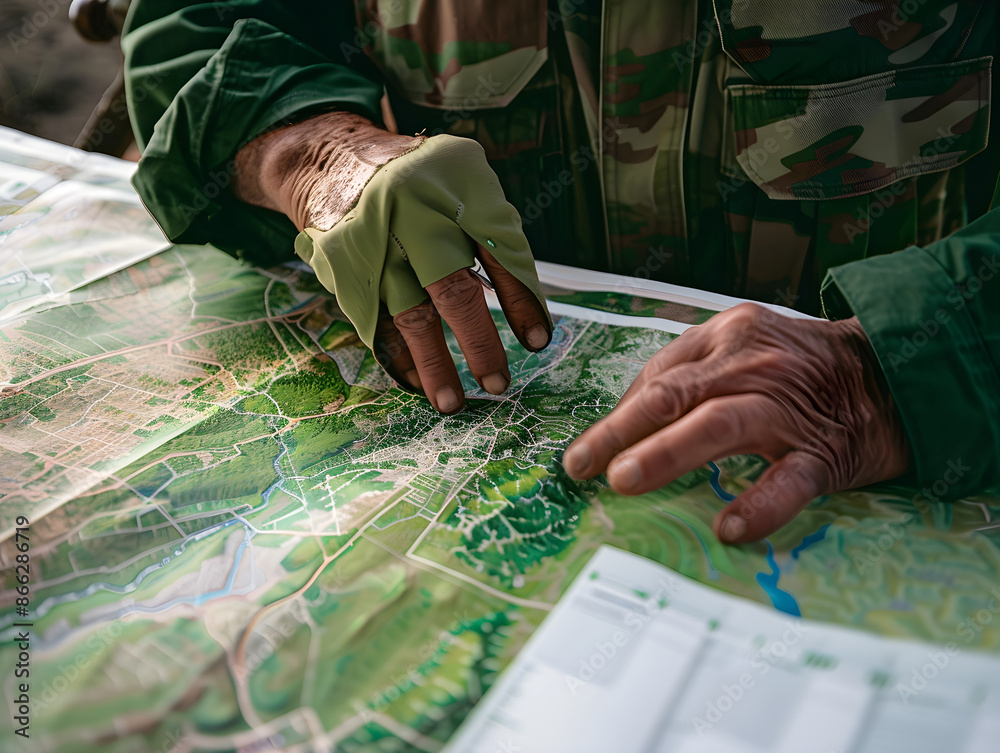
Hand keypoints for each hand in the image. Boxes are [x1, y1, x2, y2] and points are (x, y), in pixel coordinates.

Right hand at [233, 112, 550, 412]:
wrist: (332, 159)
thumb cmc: (420, 180)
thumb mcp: (464, 179)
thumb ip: (494, 230)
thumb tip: (529, 305)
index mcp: (457, 184)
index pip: (501, 250)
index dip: (522, 301)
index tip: (538, 342)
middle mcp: (414, 211)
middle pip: (453, 288)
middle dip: (479, 342)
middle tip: (498, 382)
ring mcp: (375, 242)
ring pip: (409, 314)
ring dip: (434, 364)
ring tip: (452, 403)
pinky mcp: (345, 269)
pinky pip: (376, 321)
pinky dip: (396, 355)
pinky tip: (415, 383)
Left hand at [563, 303, 910, 542]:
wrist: (887, 374)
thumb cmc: (798, 367)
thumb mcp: (741, 348)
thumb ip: (688, 372)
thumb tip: (624, 416)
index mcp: (725, 336)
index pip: (659, 376)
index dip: (618, 415)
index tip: (585, 451)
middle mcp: (750, 364)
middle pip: (675, 396)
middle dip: (621, 431)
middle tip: (581, 465)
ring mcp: (787, 407)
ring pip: (720, 424)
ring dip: (667, 452)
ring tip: (625, 480)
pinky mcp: (822, 450)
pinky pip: (789, 479)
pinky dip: (760, 503)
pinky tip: (730, 528)